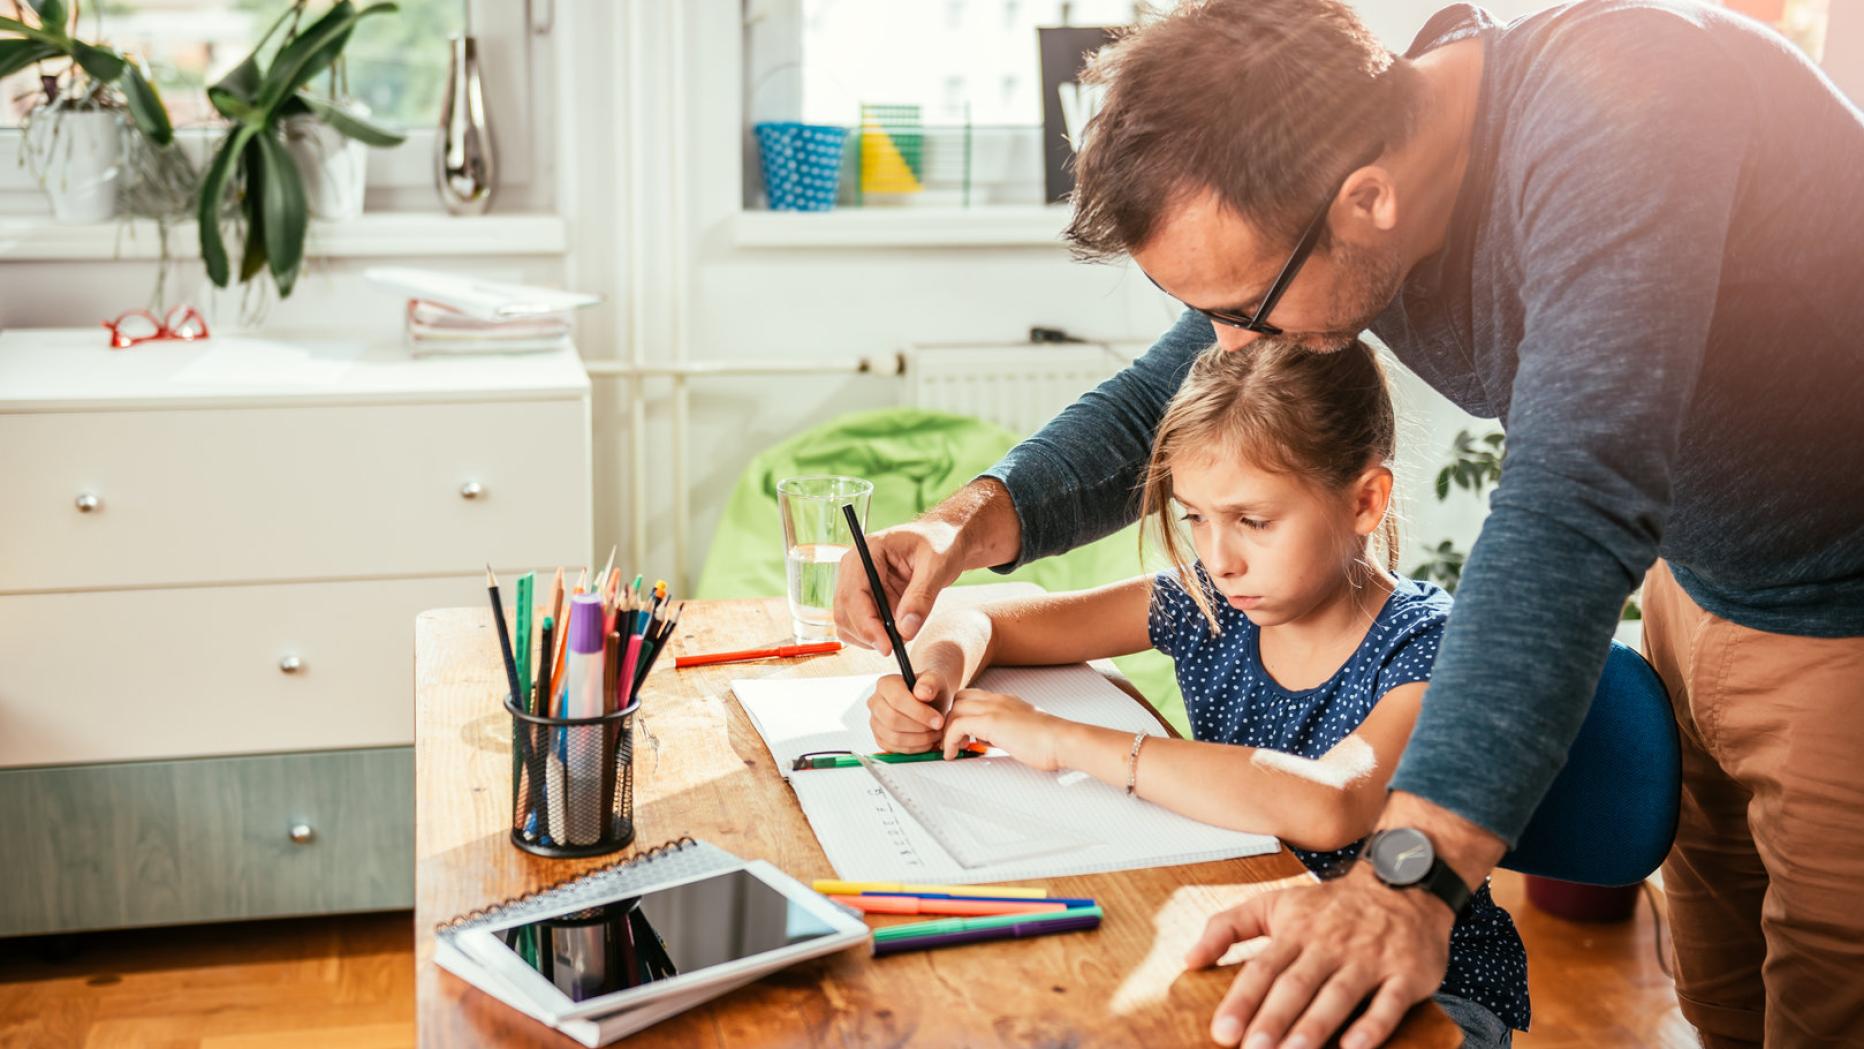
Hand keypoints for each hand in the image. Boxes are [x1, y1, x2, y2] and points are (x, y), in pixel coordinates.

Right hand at [833, 519, 966, 654]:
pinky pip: (858, 625)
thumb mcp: (937, 566)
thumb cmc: (940, 543)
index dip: (866, 624)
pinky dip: (874, 635)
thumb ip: (921, 597)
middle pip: (844, 611)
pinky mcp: (863, 597)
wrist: (944, 541)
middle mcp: (854, 566)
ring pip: (847, 622)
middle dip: (868, 635)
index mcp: (867, 551)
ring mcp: (855, 582)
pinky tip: (897, 631)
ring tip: (903, 633)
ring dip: (871, 637)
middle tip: (896, 648)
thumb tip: (905, 631)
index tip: (887, 646)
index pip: (853, 593)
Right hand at [868, 670, 950, 752]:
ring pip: (894, 737)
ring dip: (919, 739)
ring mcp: (875, 722)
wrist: (929, 702)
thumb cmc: (930, 690)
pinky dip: (915, 748)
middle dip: (920, 727)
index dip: (919, 712)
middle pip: (893, 720)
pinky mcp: (880, 738)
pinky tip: (927, 741)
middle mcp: (875, 702)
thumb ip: (930, 681)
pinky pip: (895, 749)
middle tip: (938, 727)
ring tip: (935, 734)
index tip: (938, 720)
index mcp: (885, 684)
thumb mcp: (935, 680)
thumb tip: (922, 692)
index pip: (897, 699)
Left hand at [940, 689, 1067, 770]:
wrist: (1062, 741)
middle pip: (958, 700)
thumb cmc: (1050, 741)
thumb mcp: (1022, 730)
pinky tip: (953, 753)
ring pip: (954, 710)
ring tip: (952, 749)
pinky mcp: (990, 721)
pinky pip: (956, 726)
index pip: (972, 698)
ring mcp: (993, 708)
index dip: (961, 714)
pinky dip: (949, 740)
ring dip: (947, 731)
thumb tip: (991, 740)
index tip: (959, 734)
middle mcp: (997, 700)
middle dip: (950, 720)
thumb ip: (1005, 731)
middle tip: (952, 741)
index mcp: (1006, 701)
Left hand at [1183, 864, 1453, 1048]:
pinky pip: (1389, 1002)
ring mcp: (1370, 958)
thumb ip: (1228, 927)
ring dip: (1315, 1026)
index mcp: (1296, 930)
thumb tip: (1190, 959)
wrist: (1403, 881)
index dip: (1242, 1001)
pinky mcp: (1405, 973)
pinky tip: (1354, 1048)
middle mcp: (1330, 944)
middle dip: (1273, 1019)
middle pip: (1297, 984)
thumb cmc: (1331, 905)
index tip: (1223, 1031)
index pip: (1263, 968)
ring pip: (1338, 994)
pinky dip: (1373, 1025)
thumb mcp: (1275, 904)